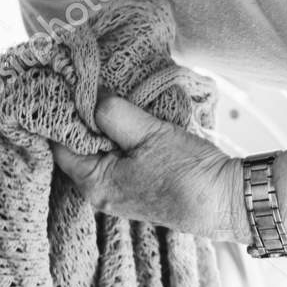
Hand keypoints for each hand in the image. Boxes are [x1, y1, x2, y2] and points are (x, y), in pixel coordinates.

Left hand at [51, 92, 245, 241]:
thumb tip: (90, 95)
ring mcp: (120, 191)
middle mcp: (101, 193)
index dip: (62, 115)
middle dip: (84, 118)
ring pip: (100, 151)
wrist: (226, 201)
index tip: (68, 87)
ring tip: (112, 96)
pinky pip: (118, 157)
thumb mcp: (147, 133)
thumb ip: (112, 113)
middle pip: (79, 148)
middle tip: (91, 85)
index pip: (60, 145)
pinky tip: (131, 118)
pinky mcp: (139, 186)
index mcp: (94, 184)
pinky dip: (120, 138)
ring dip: (105, 126)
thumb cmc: (187, 173)